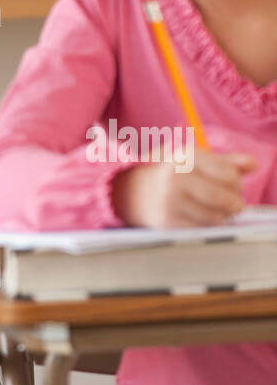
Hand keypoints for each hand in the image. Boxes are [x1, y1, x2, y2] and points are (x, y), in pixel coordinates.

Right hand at [111, 150, 258, 227]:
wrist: (130, 190)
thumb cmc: (170, 172)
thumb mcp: (194, 160)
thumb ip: (226, 162)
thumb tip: (254, 164)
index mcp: (185, 156)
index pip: (229, 174)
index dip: (237, 183)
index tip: (233, 185)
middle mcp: (176, 176)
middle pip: (225, 198)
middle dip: (235, 203)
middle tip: (232, 203)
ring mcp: (170, 200)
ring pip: (216, 216)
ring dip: (222, 216)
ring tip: (216, 209)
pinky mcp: (168, 221)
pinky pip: (203, 228)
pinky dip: (208, 224)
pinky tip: (201, 216)